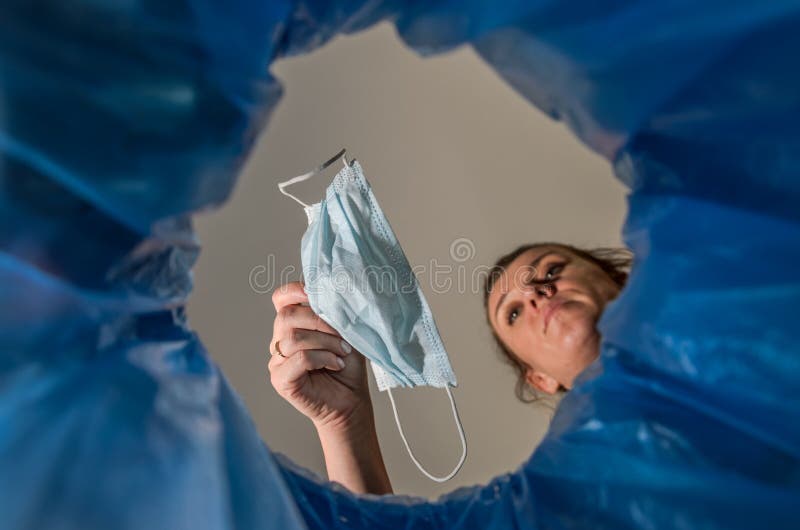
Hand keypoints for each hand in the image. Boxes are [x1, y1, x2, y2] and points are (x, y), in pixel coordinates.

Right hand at [268, 282, 371, 431]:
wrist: (350, 399)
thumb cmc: (347, 364)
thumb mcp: (344, 332)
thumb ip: (333, 312)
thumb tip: (331, 293)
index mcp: (293, 323)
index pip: (281, 298)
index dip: (295, 290)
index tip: (315, 293)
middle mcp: (279, 339)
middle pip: (287, 316)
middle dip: (319, 321)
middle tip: (342, 336)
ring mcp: (276, 360)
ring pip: (294, 337)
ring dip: (325, 342)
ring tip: (342, 352)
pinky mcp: (280, 379)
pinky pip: (299, 358)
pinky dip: (322, 358)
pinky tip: (335, 364)